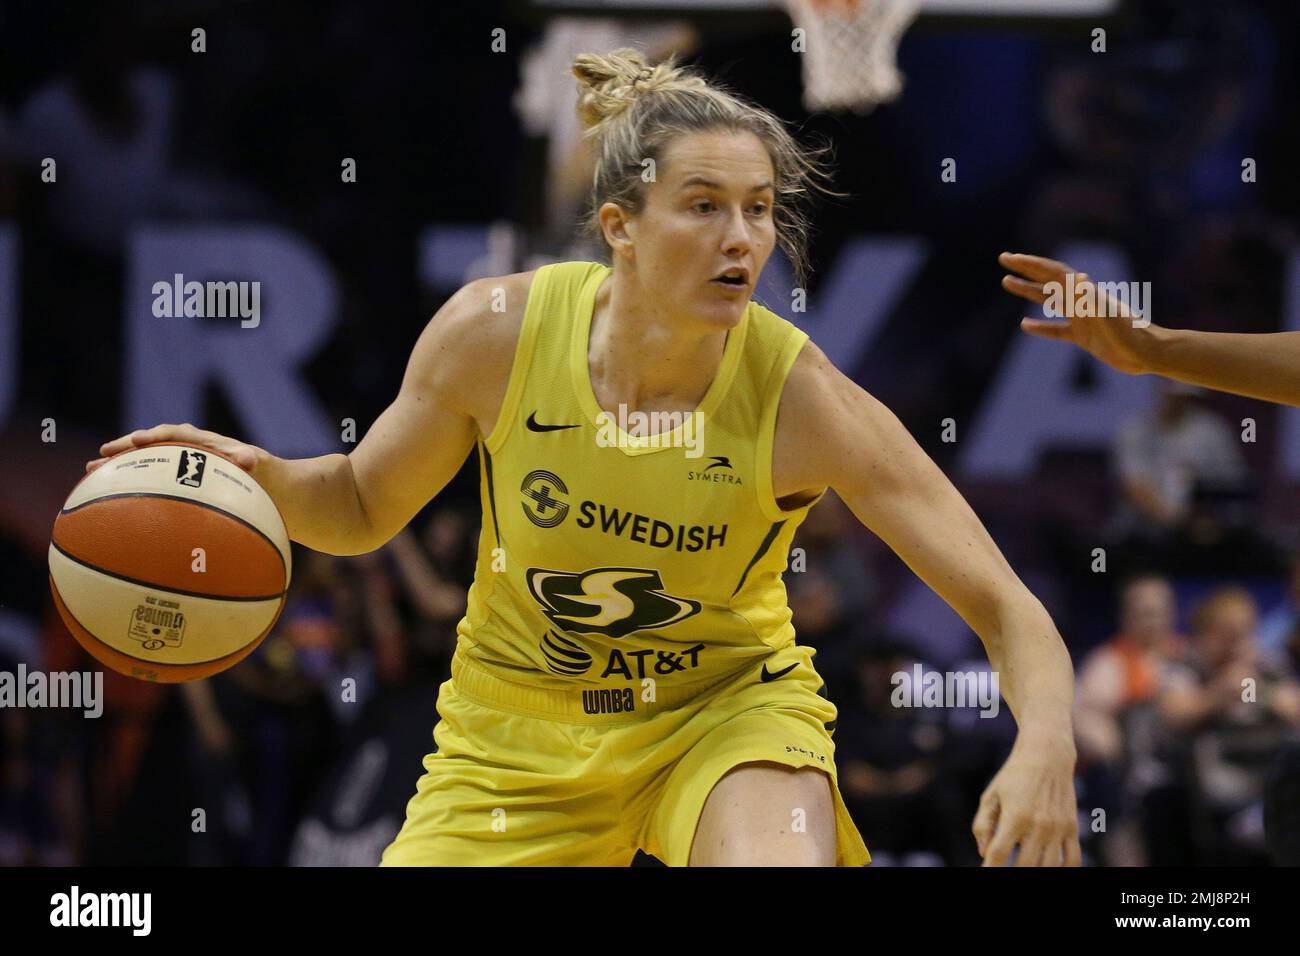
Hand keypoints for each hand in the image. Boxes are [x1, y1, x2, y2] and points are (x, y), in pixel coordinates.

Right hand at [86, 422, 266, 475]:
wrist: (263, 480)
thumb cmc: (261, 472)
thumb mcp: (259, 465)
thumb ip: (249, 459)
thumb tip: (247, 458)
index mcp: (201, 441)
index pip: (173, 434)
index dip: (154, 436)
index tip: (137, 441)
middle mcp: (185, 448)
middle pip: (149, 444)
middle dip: (124, 448)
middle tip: (100, 456)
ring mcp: (177, 462)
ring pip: (142, 460)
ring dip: (118, 465)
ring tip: (89, 472)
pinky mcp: (175, 477)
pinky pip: (147, 477)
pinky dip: (128, 483)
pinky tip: (106, 497)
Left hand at [972, 730, 1080, 865]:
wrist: (1047, 755)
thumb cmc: (1014, 776)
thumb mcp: (991, 795)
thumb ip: (983, 825)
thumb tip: (984, 853)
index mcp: (1015, 816)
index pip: (999, 853)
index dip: (990, 868)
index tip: (984, 873)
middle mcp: (1039, 825)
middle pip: (1024, 866)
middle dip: (1011, 873)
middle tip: (1003, 870)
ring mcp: (1058, 828)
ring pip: (1048, 866)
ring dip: (1034, 872)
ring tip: (1022, 867)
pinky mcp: (1071, 828)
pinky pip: (1072, 860)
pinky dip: (1062, 870)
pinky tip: (1049, 869)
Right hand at [999, 251, 1154, 375]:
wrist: (1149, 353)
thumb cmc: (1132, 334)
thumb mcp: (1110, 315)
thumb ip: (1093, 298)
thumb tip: (1078, 277)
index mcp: (1085, 293)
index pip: (1053, 273)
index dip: (1031, 264)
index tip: (1011, 258)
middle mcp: (1082, 300)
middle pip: (1047, 280)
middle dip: (1025, 269)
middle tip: (1004, 258)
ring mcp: (1082, 318)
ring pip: (1048, 300)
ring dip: (1028, 290)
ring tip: (1007, 282)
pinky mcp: (1084, 336)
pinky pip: (1056, 329)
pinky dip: (1040, 326)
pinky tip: (1025, 326)